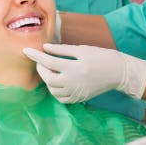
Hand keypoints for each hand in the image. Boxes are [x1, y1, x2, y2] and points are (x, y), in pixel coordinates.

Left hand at [24, 43, 145, 102]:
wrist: (119, 72)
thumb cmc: (102, 56)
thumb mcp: (83, 49)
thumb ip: (62, 49)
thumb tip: (45, 48)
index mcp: (75, 67)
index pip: (49, 61)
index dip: (36, 55)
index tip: (26, 50)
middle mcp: (74, 82)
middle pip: (48, 78)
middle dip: (40, 69)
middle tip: (40, 60)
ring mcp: (76, 92)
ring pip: (53, 90)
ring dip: (47, 80)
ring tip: (49, 69)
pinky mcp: (79, 98)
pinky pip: (61, 98)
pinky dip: (55, 90)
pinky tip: (57, 81)